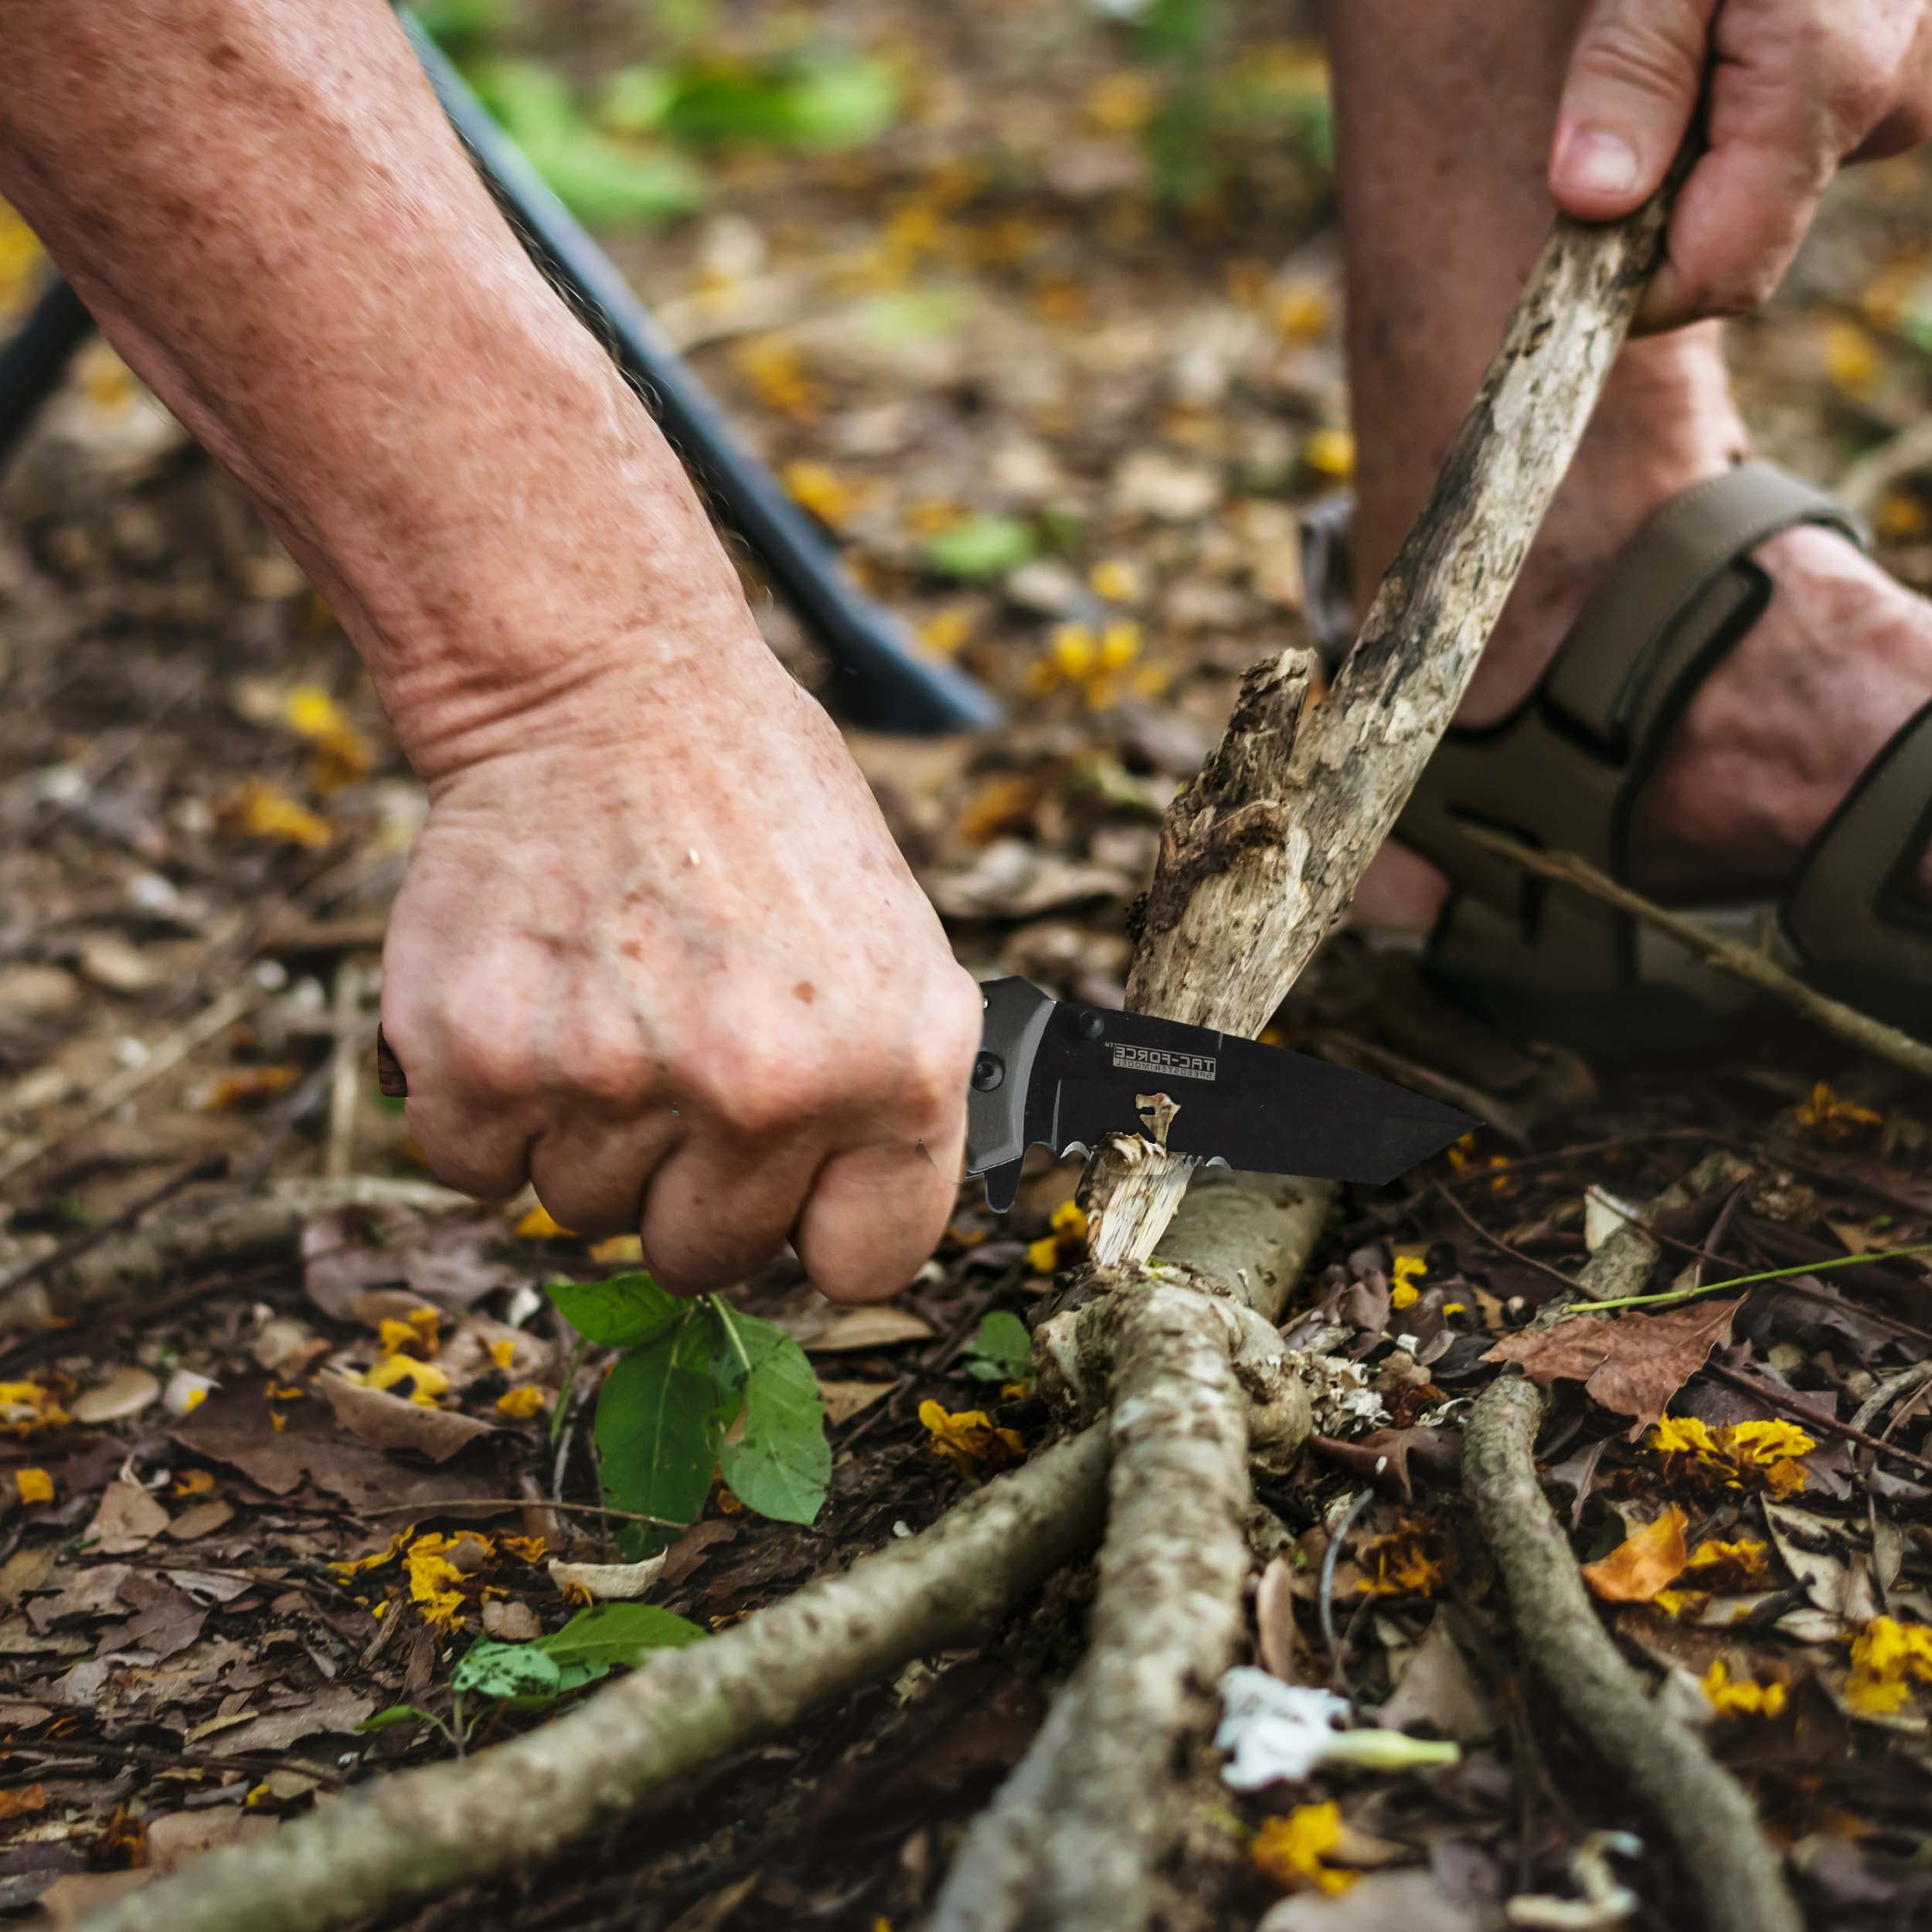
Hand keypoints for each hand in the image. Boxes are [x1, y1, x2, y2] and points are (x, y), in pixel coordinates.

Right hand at [379, 650, 983, 1303]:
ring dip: (584, 1131)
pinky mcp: (480, 1058)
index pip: (863, 1265)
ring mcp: (618, 1079)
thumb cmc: (756, 814)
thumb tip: (851, 1232)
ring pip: (582, 1211)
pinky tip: (531, 1000)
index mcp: (898, 1066)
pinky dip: (485, 1107)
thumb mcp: (894, 944)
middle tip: (675, 1057)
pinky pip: (474, 1169)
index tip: (788, 1173)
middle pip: (703, 1257)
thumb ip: (886, 1098)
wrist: (603, 684)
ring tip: (608, 998)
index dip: (816, 1220)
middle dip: (684, 1182)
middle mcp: (766, 1089)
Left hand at [1548, 0, 1931, 326]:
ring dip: (1708, 131)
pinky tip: (1741, 20)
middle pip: (1740, 230)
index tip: (1560, 260)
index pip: (1720, 274)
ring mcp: (1911, 89)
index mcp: (1829, 80)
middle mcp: (1891, 104)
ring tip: (1696, 23)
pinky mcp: (1909, 69)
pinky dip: (1753, 91)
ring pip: (1772, 175)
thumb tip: (1592, 201)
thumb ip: (1632, 71)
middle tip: (1629, 84)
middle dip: (1664, 193)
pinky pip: (1810, 121)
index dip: (1631, 290)